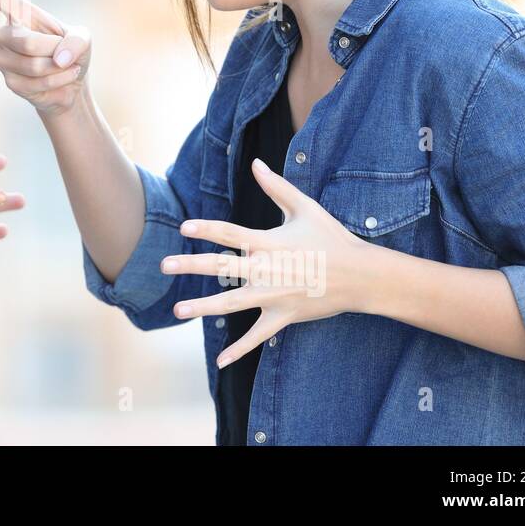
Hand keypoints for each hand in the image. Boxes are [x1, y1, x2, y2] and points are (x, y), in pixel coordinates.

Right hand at [0, 0, 91, 116]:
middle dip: (55, 52)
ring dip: (59, 70)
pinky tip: (58, 82)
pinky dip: (57, 84)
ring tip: (63, 68)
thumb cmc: (73, 52)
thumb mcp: (84, 39)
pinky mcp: (9, 81)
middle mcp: (6, 33)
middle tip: (65, 55)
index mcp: (21, 13)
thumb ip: (77, 41)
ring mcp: (4, 58)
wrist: (70, 84)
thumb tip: (60, 57)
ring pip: (33, 66)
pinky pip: (36, 84)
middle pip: (27, 42)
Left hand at [159, 157, 376, 367]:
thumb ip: (276, 187)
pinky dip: (239, 350)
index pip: (231, 234)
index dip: (207, 229)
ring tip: (178, 310)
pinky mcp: (283, 316)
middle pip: (222, 267)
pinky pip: (257, 337)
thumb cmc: (331, 237)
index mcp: (269, 243)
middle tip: (163, 265)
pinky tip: (220, 363)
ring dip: (204, 308)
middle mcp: (267, 270)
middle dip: (191, 266)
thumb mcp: (305, 208)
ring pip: (232, 304)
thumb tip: (256, 162)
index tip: (184, 227)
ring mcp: (274, 296)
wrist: (361, 276)